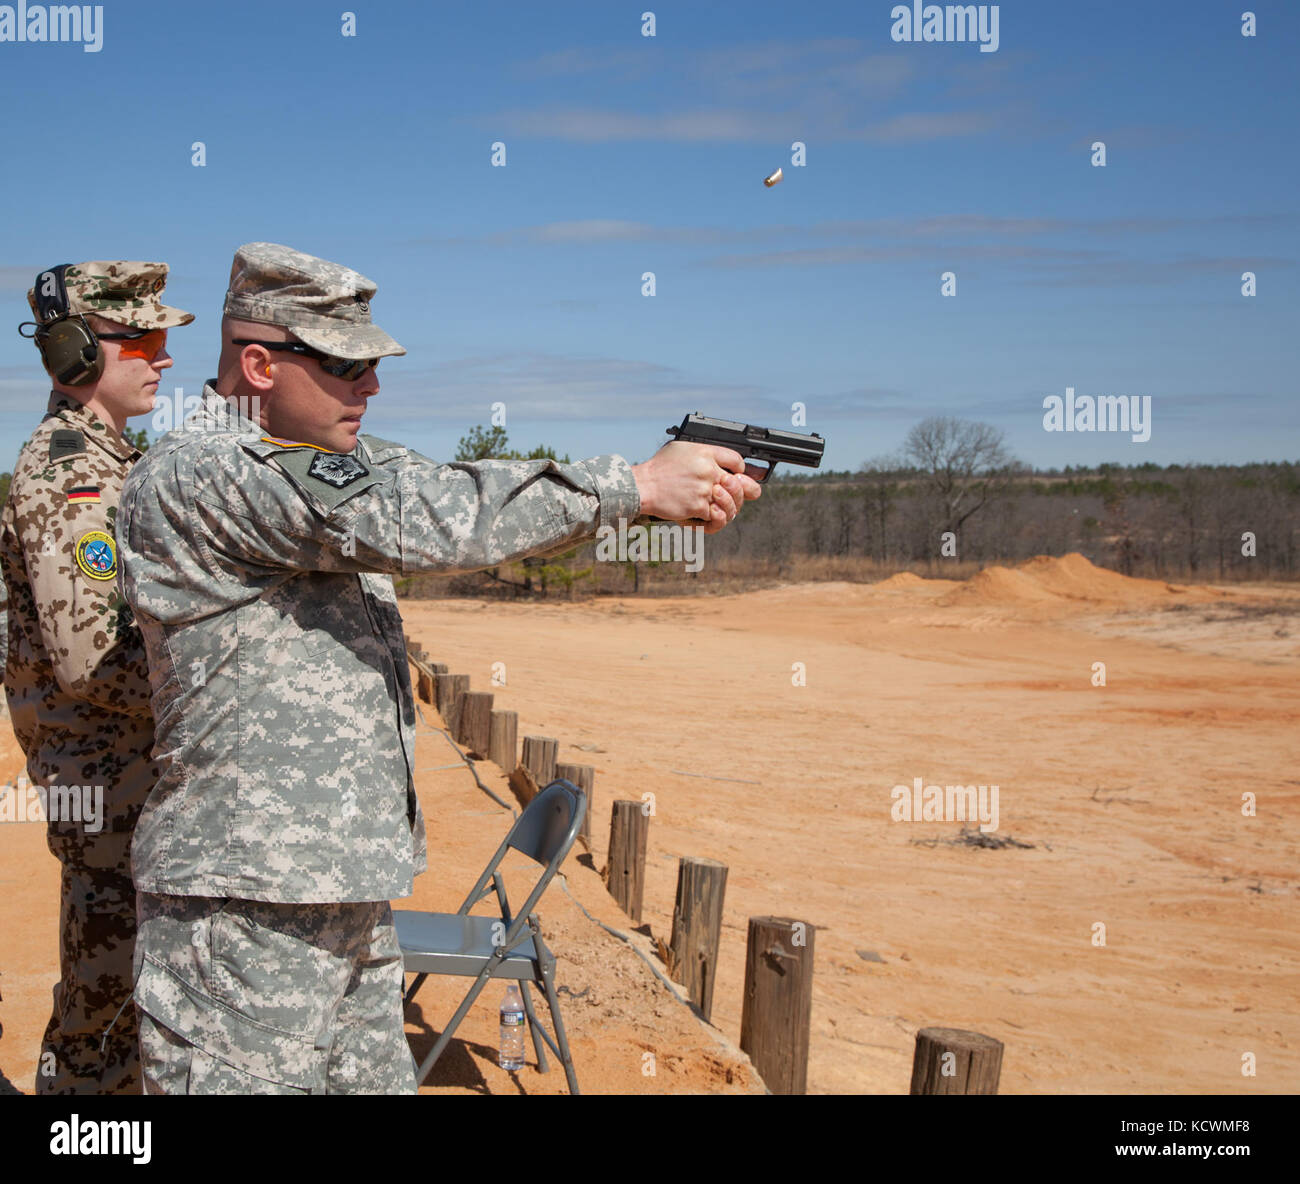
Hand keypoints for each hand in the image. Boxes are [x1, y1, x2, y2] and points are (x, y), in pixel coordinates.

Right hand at [631, 443, 762, 533]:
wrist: (644, 486)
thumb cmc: (660, 468)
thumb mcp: (682, 449)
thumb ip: (705, 454)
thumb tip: (724, 463)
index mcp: (706, 453)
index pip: (737, 461)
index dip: (740, 471)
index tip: (736, 476)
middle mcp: (708, 470)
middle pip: (739, 485)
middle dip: (739, 494)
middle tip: (732, 498)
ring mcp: (704, 489)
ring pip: (730, 504)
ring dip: (727, 509)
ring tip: (719, 509)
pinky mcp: (698, 506)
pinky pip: (716, 517)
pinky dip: (712, 520)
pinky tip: (705, 516)